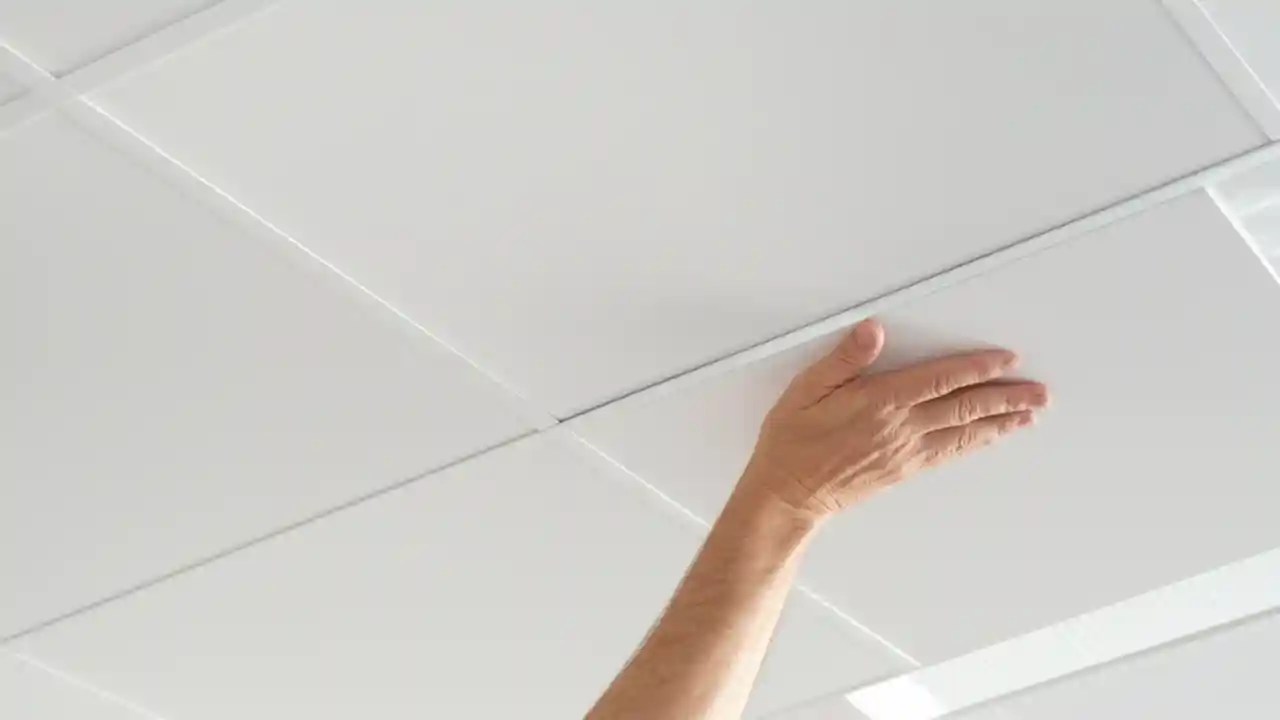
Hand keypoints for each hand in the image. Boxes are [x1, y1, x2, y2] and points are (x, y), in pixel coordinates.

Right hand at [736, 318, 1047, 522]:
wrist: (788, 494)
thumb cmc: (792, 442)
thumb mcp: (806, 389)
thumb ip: (844, 359)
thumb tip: (873, 333)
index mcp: (880, 403)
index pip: (940, 379)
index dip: (977, 367)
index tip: (1005, 359)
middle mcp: (901, 429)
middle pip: (965, 408)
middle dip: (1006, 398)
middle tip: (1038, 392)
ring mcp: (906, 454)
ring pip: (965, 434)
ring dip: (1001, 423)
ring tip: (1029, 415)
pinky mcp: (904, 471)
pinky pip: (951, 454)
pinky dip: (977, 444)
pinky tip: (989, 439)